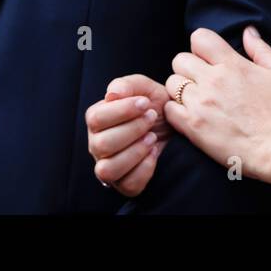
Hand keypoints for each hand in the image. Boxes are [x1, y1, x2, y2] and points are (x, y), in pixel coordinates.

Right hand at [86, 74, 170, 197]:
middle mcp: (97, 144)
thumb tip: (112, 94)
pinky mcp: (123, 182)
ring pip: (108, 169)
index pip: (96, 118)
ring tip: (152, 137)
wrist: (174, 124)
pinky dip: (144, 169)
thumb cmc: (154, 105)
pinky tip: (154, 153)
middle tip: (152, 118)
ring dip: (134, 152)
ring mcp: (107, 165)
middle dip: (132, 129)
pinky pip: (127, 185)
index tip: (145, 103)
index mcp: (97, 119)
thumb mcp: (145, 88)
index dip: (122, 111)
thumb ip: (128, 85)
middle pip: (102, 144)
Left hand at [164, 26, 270, 181]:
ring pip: (171, 84)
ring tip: (196, 101)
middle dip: (189, 68)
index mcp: (233, 64)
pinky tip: (191, 116)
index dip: (202, 47)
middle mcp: (213, 80)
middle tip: (202, 82)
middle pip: (180, 60)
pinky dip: (175, 110)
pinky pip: (168, 109)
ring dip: (181, 89)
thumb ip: (261, 50)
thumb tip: (247, 31)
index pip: (199, 38)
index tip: (209, 59)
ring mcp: (200, 104)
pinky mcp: (193, 127)